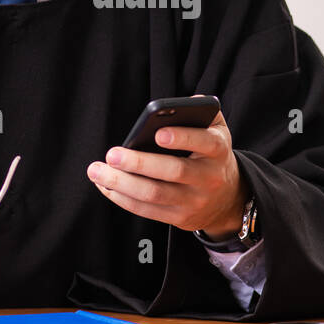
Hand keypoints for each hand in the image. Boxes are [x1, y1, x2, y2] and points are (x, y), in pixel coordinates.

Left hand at [87, 100, 249, 236]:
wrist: (227, 199)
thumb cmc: (211, 155)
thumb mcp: (217, 130)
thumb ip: (201, 111)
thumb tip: (176, 104)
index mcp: (218, 150)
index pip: (204, 142)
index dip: (182, 138)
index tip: (157, 133)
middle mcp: (208, 178)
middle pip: (173, 171)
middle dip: (139, 163)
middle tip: (112, 154)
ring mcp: (193, 201)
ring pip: (154, 194)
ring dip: (121, 183)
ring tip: (97, 170)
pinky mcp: (179, 218)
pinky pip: (146, 210)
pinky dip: (122, 198)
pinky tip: (105, 185)